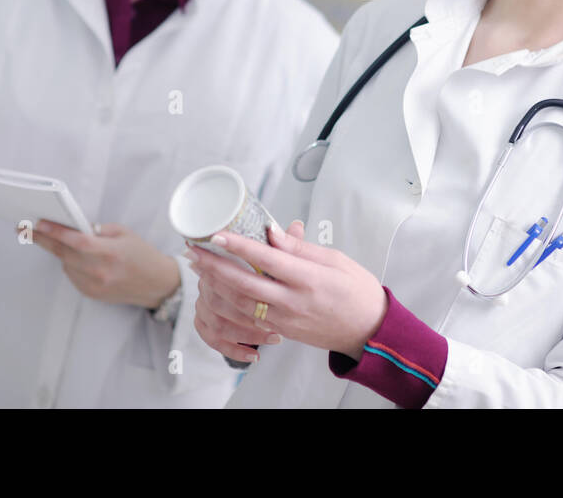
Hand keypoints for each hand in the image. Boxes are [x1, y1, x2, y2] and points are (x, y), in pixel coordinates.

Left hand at [31, 220, 180, 307]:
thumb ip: (100, 230)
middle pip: (64, 253)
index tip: (39, 223)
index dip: (56, 232)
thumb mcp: (125, 233)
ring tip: (48, 238)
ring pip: (65, 264)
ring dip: (58, 251)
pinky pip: (71, 275)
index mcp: (110, 252)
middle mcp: (100, 271)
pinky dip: (69, 263)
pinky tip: (71, 255)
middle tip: (26, 228)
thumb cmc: (143, 255)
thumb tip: (75, 226)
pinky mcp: (91, 294)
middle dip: (43, 239)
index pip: (77, 241)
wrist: (157, 284)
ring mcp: (94, 285)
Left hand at [188, 220, 387, 362]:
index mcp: (309, 278)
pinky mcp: (282, 331)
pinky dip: (228, 306)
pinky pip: (248, 320)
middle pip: (244, 283)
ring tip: (198, 267)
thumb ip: (300, 247)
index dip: (238, 246)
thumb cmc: (357, 290)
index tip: (216, 233)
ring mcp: (285, 320)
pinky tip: (216, 292)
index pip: (266, 259)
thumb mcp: (335, 259)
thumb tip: (272, 230)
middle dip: (214, 266)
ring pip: (240, 304)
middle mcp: (293, 301)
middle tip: (193, 250)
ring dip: (215, 285)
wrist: (369, 330)